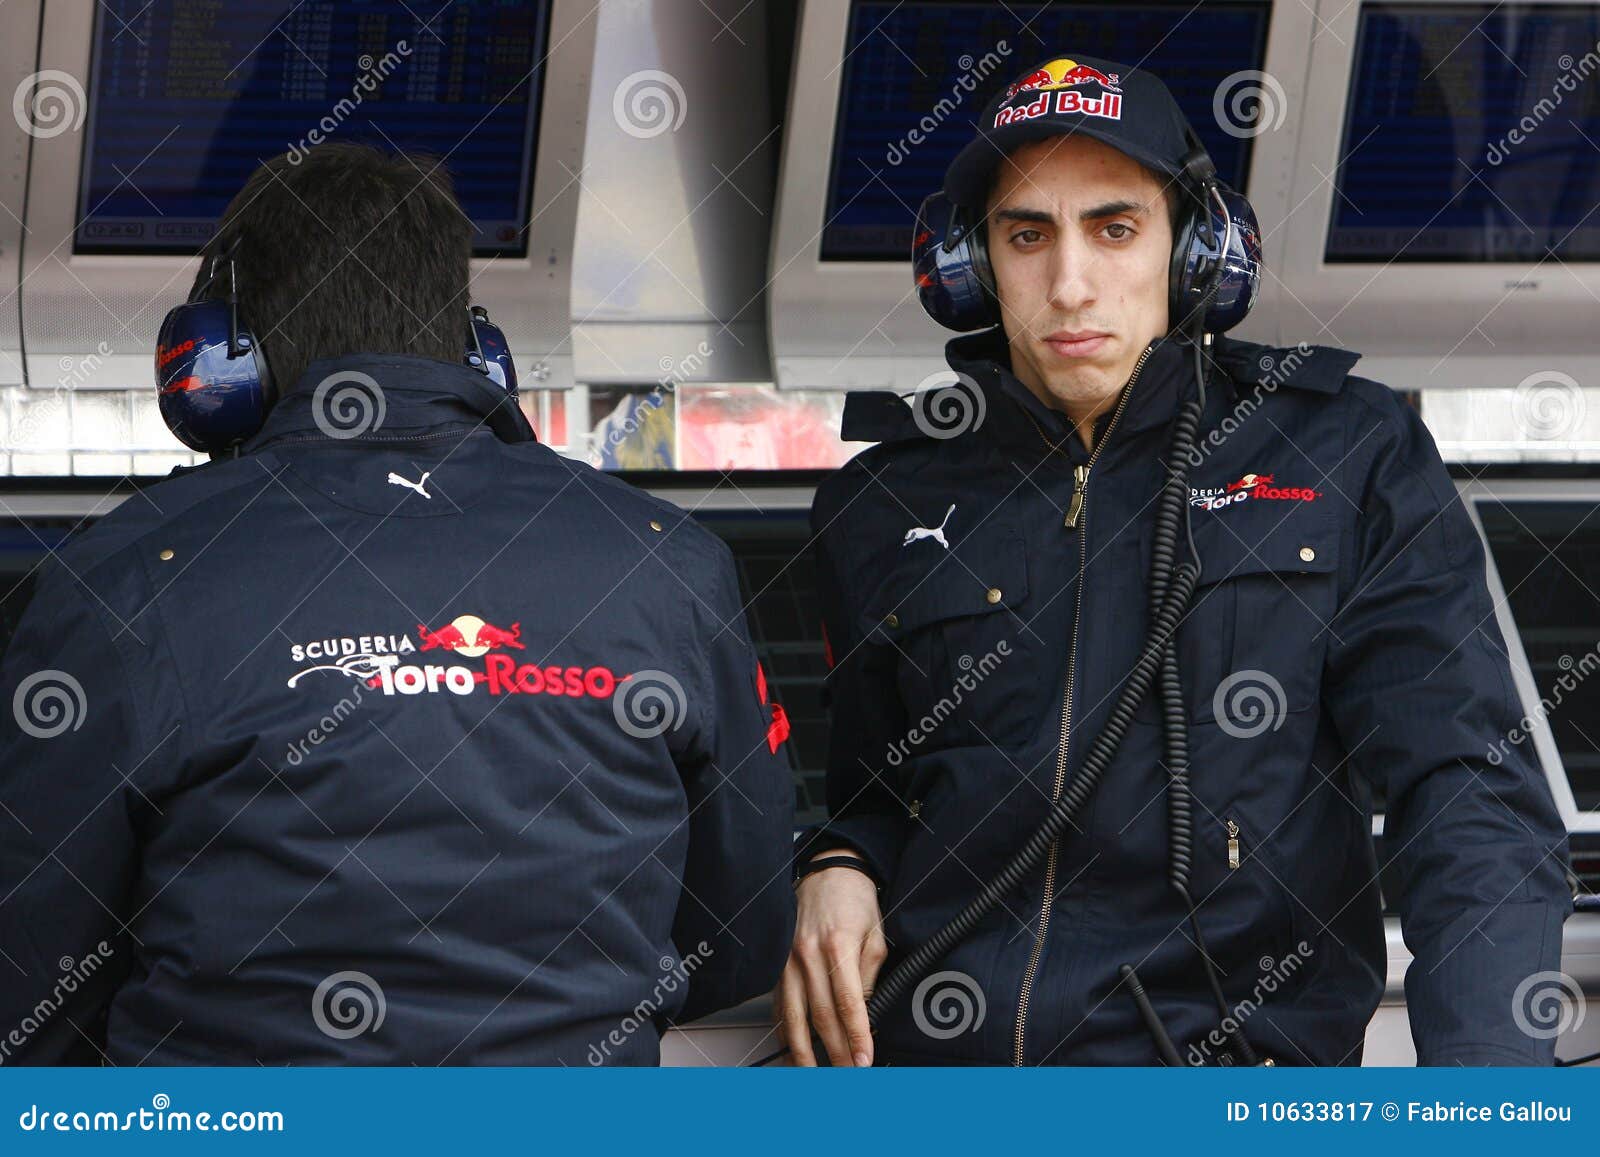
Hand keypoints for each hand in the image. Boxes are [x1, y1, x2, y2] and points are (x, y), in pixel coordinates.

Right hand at [773, 849, 886, 1065]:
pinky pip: (780, 1005)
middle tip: (846, 1076)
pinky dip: (785, 1031)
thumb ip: (870, 976)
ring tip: (815, 1074)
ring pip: (794, 1016)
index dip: (857, 1037)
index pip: (849, 1004)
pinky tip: (793, 1049)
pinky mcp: (778, 965)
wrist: (827, 873)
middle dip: (835, 1053)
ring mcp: (788, 961)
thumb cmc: (854, 901)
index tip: (864, 1061)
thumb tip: (867, 1016)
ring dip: (804, 1051)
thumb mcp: (876, 935)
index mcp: (837, 947)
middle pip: (821, 1017)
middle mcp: (808, 956)